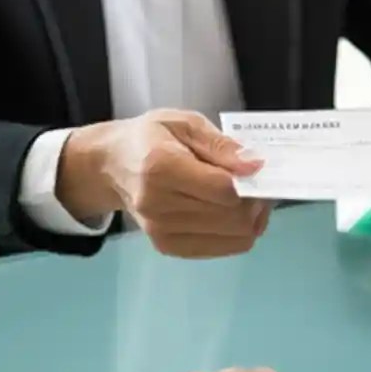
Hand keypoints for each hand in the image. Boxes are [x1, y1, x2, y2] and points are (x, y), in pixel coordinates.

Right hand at [56, 109, 272, 257]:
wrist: (113, 165)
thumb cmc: (151, 138)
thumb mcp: (185, 123)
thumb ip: (221, 145)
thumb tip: (255, 166)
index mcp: (160, 167)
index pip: (223, 190)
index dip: (250, 182)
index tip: (256, 168)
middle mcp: (158, 205)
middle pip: (232, 217)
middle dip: (256, 202)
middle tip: (257, 184)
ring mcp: (161, 231)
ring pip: (234, 237)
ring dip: (251, 218)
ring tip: (246, 196)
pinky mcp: (167, 247)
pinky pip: (224, 248)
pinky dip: (238, 232)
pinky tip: (232, 212)